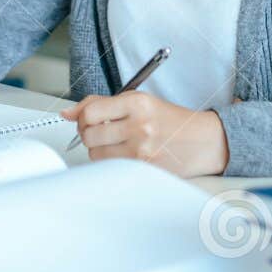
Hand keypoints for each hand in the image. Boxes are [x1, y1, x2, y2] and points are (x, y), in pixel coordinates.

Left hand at [61, 91, 229, 176]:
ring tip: (117, 144)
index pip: (90, 112)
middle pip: (88, 135)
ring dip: (100, 150)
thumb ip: (101, 103)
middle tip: (101, 132)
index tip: (86, 119)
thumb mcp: (139, 101)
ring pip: (96, 155)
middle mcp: (139, 126)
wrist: (204, 141)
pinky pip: (111, 168)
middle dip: (89, 134)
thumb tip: (68, 112)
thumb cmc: (171, 120)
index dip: (82, 117)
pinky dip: (113, 162)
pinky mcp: (145, 170)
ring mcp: (142, 151)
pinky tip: (127, 155)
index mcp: (137, 103)